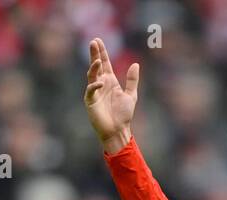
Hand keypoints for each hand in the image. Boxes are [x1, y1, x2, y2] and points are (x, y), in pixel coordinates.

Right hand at [83, 37, 138, 152]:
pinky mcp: (90, 101)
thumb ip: (132, 80)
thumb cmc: (123, 115)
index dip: (102, 52)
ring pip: (92, 75)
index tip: (98, 41)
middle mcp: (101, 84)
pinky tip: (100, 82)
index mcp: (110, 81)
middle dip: (94, 54)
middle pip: (96, 65)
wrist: (118, 130)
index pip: (105, 63)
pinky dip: (94, 86)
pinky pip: (91, 91)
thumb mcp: (131, 95)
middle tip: (93, 42)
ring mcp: (94, 92)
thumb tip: (136, 64)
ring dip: (94, 67)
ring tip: (98, 60)